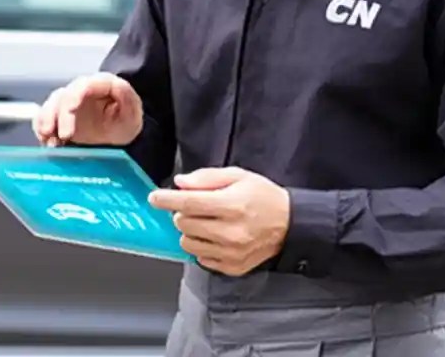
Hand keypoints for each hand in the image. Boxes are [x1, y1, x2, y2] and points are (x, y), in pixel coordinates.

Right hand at [33, 73, 141, 146]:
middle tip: (64, 136)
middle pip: (64, 97)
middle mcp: (80, 91)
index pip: (84, 85)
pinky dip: (41, 129)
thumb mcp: (133, 110)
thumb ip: (126, 96)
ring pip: (50, 106)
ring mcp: (67, 103)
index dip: (75, 95)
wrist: (118, 135)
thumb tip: (116, 86)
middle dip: (60, 116)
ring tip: (49, 139)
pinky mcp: (58, 117)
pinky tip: (47, 141)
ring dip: (46, 121)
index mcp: (100, 85)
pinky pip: (44, 118)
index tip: (71, 109)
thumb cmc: (126, 121)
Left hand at [149, 167, 290, 276]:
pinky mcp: (232, 267)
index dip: (167, 200)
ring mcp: (231, 253)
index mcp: (232, 206)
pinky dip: (202, 247)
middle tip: (194, 207)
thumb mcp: (238, 176)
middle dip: (182, 213)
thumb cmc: (263, 197)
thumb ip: (207, 178)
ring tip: (205, 223)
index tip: (154, 198)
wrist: (290, 225)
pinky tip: (215, 237)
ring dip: (189, 232)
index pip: (188, 204)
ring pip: (188, 244)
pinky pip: (201, 259)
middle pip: (184, 225)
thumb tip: (180, 183)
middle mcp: (230, 232)